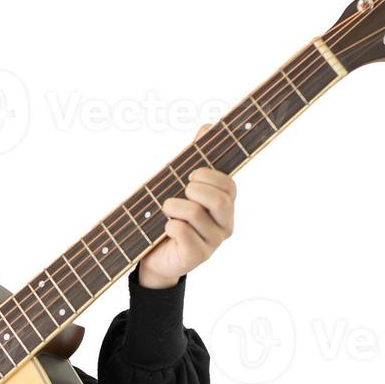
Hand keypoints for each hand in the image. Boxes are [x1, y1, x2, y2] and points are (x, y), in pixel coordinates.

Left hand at [137, 122, 235, 288]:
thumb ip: (196, 158)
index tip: (191, 175)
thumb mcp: (181, 186)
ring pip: (196, 213)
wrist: (154, 256)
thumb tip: (208, 126)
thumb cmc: (171, 217)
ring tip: (166, 210)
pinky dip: (169, 225)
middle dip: (194, 189)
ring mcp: (212, 243)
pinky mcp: (196, 256)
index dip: (210, 176)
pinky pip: (182, 232)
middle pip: (220, 199)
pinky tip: (165, 229)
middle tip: (180, 192)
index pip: (229, 185)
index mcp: (225, 206)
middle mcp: (224, 224)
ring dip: (173, 206)